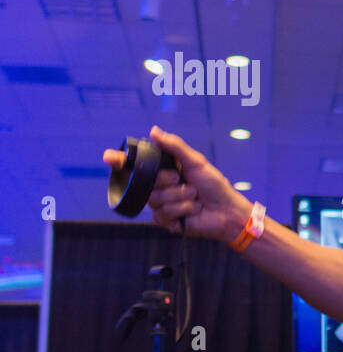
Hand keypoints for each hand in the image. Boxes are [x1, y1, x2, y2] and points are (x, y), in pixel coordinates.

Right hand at [102, 126, 251, 241]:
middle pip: (146, 184)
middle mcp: (158, 187)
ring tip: (194, 198)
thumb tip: (153, 131)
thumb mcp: (195, 162)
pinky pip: (162, 214)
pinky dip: (182, 210)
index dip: (120, 162)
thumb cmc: (214, 184)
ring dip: (180, 197)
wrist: (226, 210)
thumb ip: (174, 147)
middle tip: (184, 181)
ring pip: (155, 200)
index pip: (135, 166)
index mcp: (163, 171)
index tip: (108, 156)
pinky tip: (192, 211)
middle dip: (168, 182)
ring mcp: (161, 205)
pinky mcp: (165, 221)